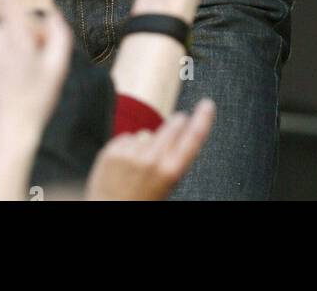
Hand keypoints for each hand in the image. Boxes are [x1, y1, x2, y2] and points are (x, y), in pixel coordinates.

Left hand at [0, 0, 72, 197]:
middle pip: (12, 25)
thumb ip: (58, 33)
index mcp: (16, 38)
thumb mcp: (58, 67)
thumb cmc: (34, 103)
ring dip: (8, 52)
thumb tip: (50, 14)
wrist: (3, 133)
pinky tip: (1, 82)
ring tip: (16, 81)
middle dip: (23, 37)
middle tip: (33, 67)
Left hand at [85, 100, 214, 200]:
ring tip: (140, 166)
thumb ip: (173, 160)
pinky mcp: (112, 150)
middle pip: (172, 125)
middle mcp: (151, 161)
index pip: (192, 139)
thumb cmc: (142, 201)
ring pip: (148, 133)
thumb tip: (177, 130)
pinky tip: (126, 165)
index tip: (207, 105)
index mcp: (170, 172)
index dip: (202, 119)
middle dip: (177, 124)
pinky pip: (129, 137)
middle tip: (176, 129)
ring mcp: (130, 154)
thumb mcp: (167, 185)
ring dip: (148, 142)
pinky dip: (130, 146)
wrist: (109, 211)